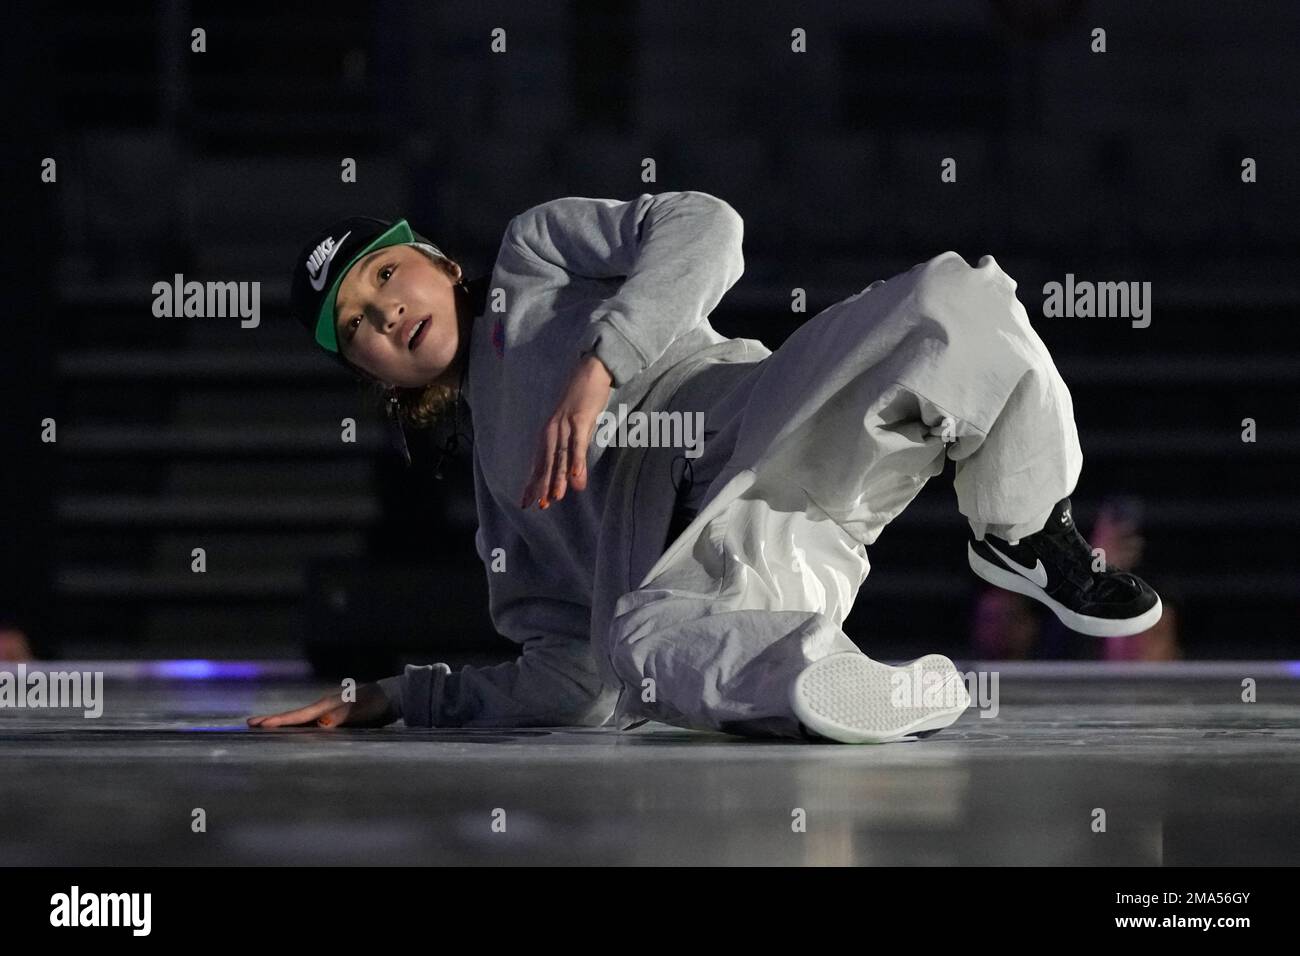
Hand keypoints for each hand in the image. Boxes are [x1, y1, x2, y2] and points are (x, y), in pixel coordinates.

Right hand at [246, 680, 397, 728]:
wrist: (391, 697)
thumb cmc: (376, 704)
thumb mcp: (359, 711)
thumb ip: (341, 716)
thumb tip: (320, 724)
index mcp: (325, 706)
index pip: (297, 715)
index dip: (277, 721)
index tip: (256, 724)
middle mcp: (324, 707)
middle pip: (294, 715)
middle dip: (273, 720)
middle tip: (250, 723)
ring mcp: (329, 711)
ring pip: (301, 718)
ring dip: (284, 723)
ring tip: (267, 726)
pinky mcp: (336, 717)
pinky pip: (311, 723)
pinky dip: (299, 726)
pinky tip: (297, 731)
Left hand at [520, 354, 612, 509]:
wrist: (592, 368)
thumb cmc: (584, 396)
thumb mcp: (576, 424)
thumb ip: (573, 445)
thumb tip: (573, 468)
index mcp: (550, 431)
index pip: (540, 462)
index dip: (534, 482)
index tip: (527, 501)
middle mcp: (552, 429)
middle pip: (546, 462)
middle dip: (542, 486)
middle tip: (539, 506)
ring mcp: (565, 424)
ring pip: (559, 456)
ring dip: (558, 478)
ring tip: (556, 499)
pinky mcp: (580, 419)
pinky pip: (577, 444)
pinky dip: (576, 461)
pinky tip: (577, 478)